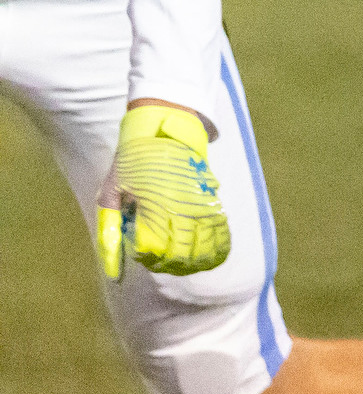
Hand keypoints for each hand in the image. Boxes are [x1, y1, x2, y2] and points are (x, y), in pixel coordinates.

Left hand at [97, 102, 229, 279]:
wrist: (166, 127)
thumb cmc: (134, 159)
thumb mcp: (112, 190)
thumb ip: (111, 225)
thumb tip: (110, 262)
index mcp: (152, 207)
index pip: (156, 250)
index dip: (152, 260)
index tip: (146, 258)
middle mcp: (178, 208)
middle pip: (184, 252)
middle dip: (176, 265)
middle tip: (167, 265)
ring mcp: (198, 201)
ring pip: (206, 242)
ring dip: (200, 259)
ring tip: (192, 266)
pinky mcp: (211, 194)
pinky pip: (220, 225)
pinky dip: (219, 242)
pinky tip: (214, 253)